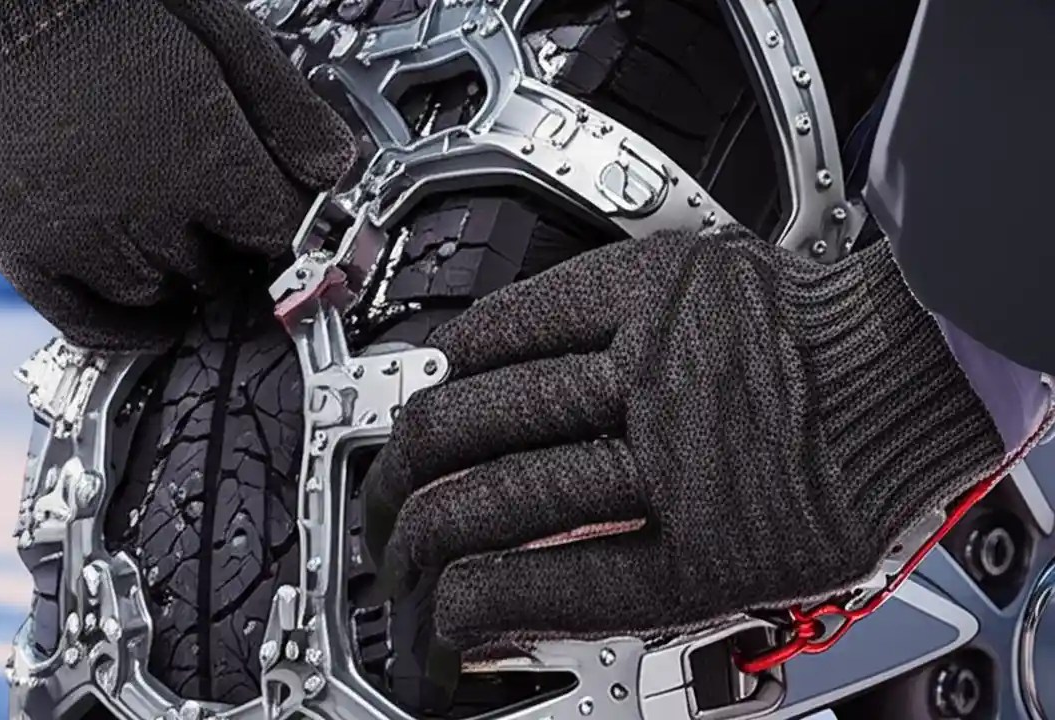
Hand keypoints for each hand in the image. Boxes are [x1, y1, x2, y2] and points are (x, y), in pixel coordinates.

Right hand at [0, 0, 354, 349]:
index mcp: (207, 158)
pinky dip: (123, 330)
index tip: (283, 220)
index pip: (278, 232)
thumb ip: (287, 108)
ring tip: (179, 245)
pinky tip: (150, 320)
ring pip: (158, 295)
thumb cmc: (112, 5)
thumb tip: (339, 169)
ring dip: (178, 276)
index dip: (288, 226)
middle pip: (220, 269)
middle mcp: (148, 210)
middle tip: (221, 219)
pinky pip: (84, 322)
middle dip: (229, 246)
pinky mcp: (22, 248)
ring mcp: (80, 237)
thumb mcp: (224, 36)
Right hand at [362, 225, 1002, 655]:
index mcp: (706, 554)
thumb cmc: (842, 475)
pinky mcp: (647, 288)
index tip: (428, 622)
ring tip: (394, 469)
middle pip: (490, 500)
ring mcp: (653, 362)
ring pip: (484, 409)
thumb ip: (642, 587)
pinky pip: (519, 316)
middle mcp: (671, 455)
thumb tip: (532, 598)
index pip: (530, 595)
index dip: (455, 615)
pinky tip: (438, 375)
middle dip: (412, 532)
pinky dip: (462, 352)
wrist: (903, 368)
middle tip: (390, 543)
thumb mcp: (754, 574)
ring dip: (417, 449)